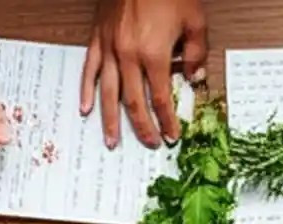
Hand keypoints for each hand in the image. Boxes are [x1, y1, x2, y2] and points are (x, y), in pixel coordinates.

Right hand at [81, 0, 207, 148]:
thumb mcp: (195, 20)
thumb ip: (197, 53)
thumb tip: (195, 79)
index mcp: (154, 54)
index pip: (162, 98)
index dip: (166, 120)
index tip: (171, 136)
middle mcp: (129, 55)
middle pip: (134, 101)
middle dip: (142, 127)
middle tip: (149, 144)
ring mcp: (110, 47)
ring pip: (109, 92)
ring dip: (111, 119)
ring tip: (112, 141)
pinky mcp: (98, 37)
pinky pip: (90, 68)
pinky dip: (87, 90)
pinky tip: (85, 107)